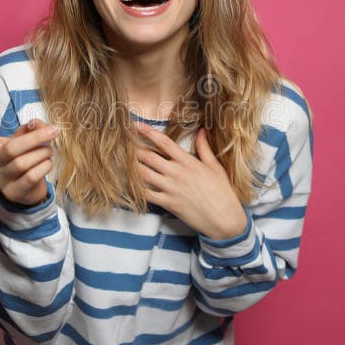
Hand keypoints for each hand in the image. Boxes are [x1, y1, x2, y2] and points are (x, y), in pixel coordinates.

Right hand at [0, 118, 57, 205]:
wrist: (28, 187)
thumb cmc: (22, 158)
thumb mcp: (23, 140)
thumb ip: (30, 128)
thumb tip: (37, 124)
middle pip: (11, 149)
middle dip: (35, 138)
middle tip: (53, 132)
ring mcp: (1, 182)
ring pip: (22, 163)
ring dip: (42, 153)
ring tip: (49, 150)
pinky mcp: (14, 193)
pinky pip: (31, 176)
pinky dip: (44, 166)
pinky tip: (47, 162)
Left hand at [133, 121, 247, 239]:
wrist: (224, 219)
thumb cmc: (222, 193)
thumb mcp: (216, 167)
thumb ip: (205, 148)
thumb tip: (201, 131)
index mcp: (188, 162)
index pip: (164, 142)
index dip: (148, 132)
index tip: (137, 125)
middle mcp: (177, 173)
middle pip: (148, 156)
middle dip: (133, 148)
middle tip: (122, 141)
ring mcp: (170, 189)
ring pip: (143, 174)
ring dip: (131, 166)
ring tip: (120, 159)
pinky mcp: (167, 203)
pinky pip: (146, 194)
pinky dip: (135, 188)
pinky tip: (127, 182)